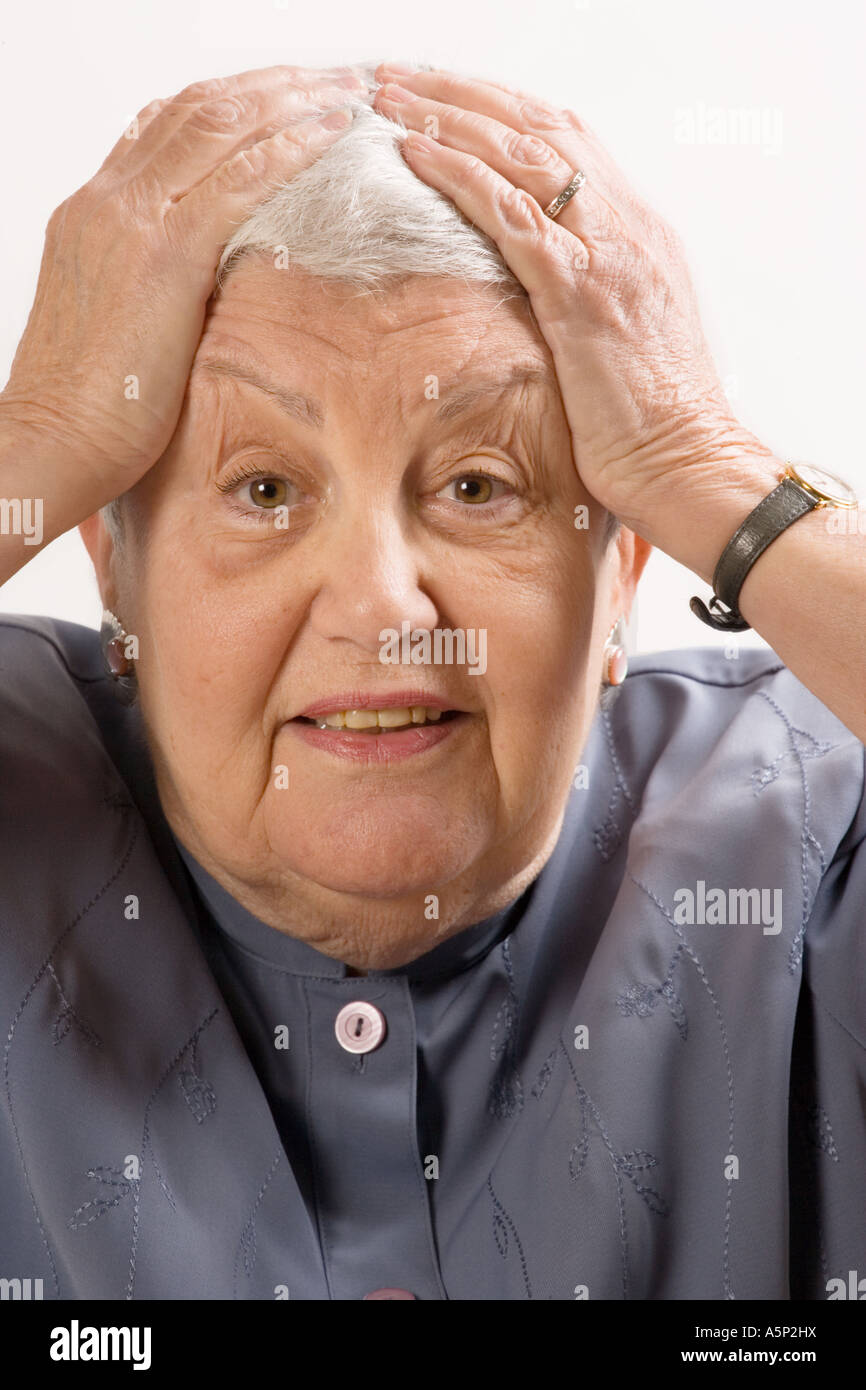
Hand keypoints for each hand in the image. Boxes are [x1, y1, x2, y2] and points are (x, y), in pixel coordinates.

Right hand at [0, 65, 363, 498]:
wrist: (51, 441)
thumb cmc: (89, 404)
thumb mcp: (118, 321)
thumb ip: (155, 282)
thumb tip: (207, 284)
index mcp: (94, 212)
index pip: (166, 124)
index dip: (235, 101)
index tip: (287, 94)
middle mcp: (108, 201)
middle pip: (198, 109)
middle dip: (273, 85)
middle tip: (334, 76)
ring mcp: (131, 222)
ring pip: (220, 127)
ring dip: (291, 100)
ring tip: (347, 88)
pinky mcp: (162, 258)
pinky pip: (235, 180)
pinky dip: (287, 146)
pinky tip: (329, 132)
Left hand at [373, 64, 767, 533]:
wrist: (690, 462)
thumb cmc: (655, 420)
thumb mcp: (625, 338)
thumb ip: (589, 294)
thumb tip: (542, 291)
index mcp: (638, 229)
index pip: (566, 141)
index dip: (501, 111)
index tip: (444, 96)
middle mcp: (626, 223)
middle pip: (537, 128)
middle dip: (463, 94)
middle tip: (398, 77)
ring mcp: (606, 252)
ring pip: (520, 155)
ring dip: (447, 117)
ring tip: (388, 98)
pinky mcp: (582, 292)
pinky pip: (512, 215)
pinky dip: (460, 176)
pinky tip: (414, 155)